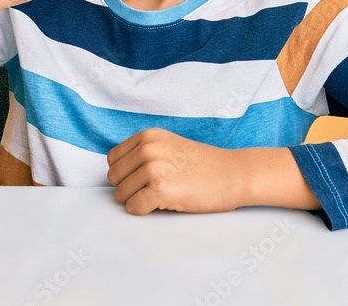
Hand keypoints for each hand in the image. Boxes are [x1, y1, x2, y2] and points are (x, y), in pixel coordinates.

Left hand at [106, 127, 243, 214]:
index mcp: (148, 136)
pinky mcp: (160, 190)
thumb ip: (144, 153)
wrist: (234, 174)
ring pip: (121, 195)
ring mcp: (153, 169)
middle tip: (153, 188)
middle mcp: (148, 149)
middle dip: (129, 187)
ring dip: (137, 200)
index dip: (125, 172)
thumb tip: (117, 173)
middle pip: (114, 177)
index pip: (113, 158)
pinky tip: (162, 204)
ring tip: (162, 195)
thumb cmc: (205, 165)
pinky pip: (134, 208)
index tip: (141, 177)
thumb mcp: (169, 145)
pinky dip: (143, 211)